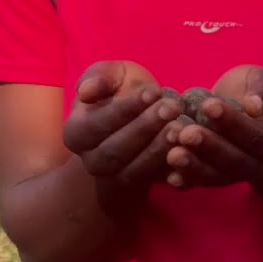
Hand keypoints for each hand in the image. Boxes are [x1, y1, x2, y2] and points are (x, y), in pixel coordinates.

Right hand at [61, 61, 184, 199]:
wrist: (141, 119)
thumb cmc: (122, 91)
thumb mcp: (112, 76)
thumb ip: (98, 77)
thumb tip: (85, 92)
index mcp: (76, 133)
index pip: (98, 123)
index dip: (125, 109)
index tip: (152, 92)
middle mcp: (92, 161)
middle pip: (115, 150)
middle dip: (145, 128)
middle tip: (172, 108)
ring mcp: (115, 178)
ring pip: (134, 169)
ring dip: (158, 148)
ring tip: (180, 126)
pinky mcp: (142, 186)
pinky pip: (154, 181)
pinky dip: (171, 169)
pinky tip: (186, 150)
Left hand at [166, 65, 262, 188]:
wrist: (244, 112)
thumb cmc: (254, 92)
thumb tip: (254, 106)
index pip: (254, 135)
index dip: (231, 122)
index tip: (209, 106)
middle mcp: (256, 164)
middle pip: (233, 161)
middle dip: (208, 147)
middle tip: (186, 133)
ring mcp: (232, 175)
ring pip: (215, 176)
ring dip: (193, 167)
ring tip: (173, 154)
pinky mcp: (211, 178)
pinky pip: (198, 183)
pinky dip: (185, 181)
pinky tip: (169, 176)